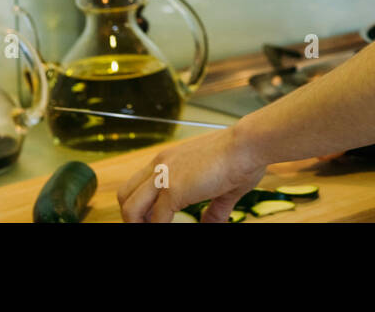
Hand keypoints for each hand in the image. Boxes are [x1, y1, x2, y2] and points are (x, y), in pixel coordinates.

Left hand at [117, 127, 268, 222]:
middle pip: (126, 195)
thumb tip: (211, 225)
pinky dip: (160, 229)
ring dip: (139, 224)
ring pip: (131, 208)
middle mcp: (161, 164)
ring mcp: (164, 176)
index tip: (151, 220)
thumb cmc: (242, 157)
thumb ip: (214, 209)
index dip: (141, 207)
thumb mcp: (224, 187)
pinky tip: (170, 230)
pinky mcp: (173, 189)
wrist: (248, 144)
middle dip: (132, 217)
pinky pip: (157, 220)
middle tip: (148, 227)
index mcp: (169, 159)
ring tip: (153, 230)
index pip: (139, 184)